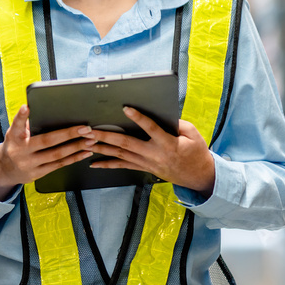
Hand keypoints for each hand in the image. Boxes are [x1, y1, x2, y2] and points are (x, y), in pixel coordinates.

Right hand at [0, 105, 94, 200]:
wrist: (5, 170)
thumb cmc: (14, 145)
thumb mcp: (13, 133)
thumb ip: (23, 124)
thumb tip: (33, 109)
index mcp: (14, 137)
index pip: (17, 125)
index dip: (21, 116)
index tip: (26, 107)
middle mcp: (21, 151)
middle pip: (47, 141)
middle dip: (68, 134)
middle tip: (85, 128)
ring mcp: (30, 164)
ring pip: (57, 155)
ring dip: (76, 147)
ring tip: (90, 140)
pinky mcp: (38, 173)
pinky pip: (59, 165)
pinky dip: (74, 158)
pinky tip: (85, 152)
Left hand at [84, 107, 215, 195]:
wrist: (199, 176)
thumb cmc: (196, 151)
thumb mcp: (192, 134)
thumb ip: (178, 123)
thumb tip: (162, 114)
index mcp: (168, 143)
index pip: (151, 128)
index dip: (138, 118)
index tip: (126, 108)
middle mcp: (154, 154)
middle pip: (126, 143)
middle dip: (106, 135)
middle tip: (90, 130)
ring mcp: (147, 163)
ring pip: (120, 154)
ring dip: (102, 148)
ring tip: (86, 142)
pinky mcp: (143, 168)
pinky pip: (122, 166)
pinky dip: (107, 164)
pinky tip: (93, 163)